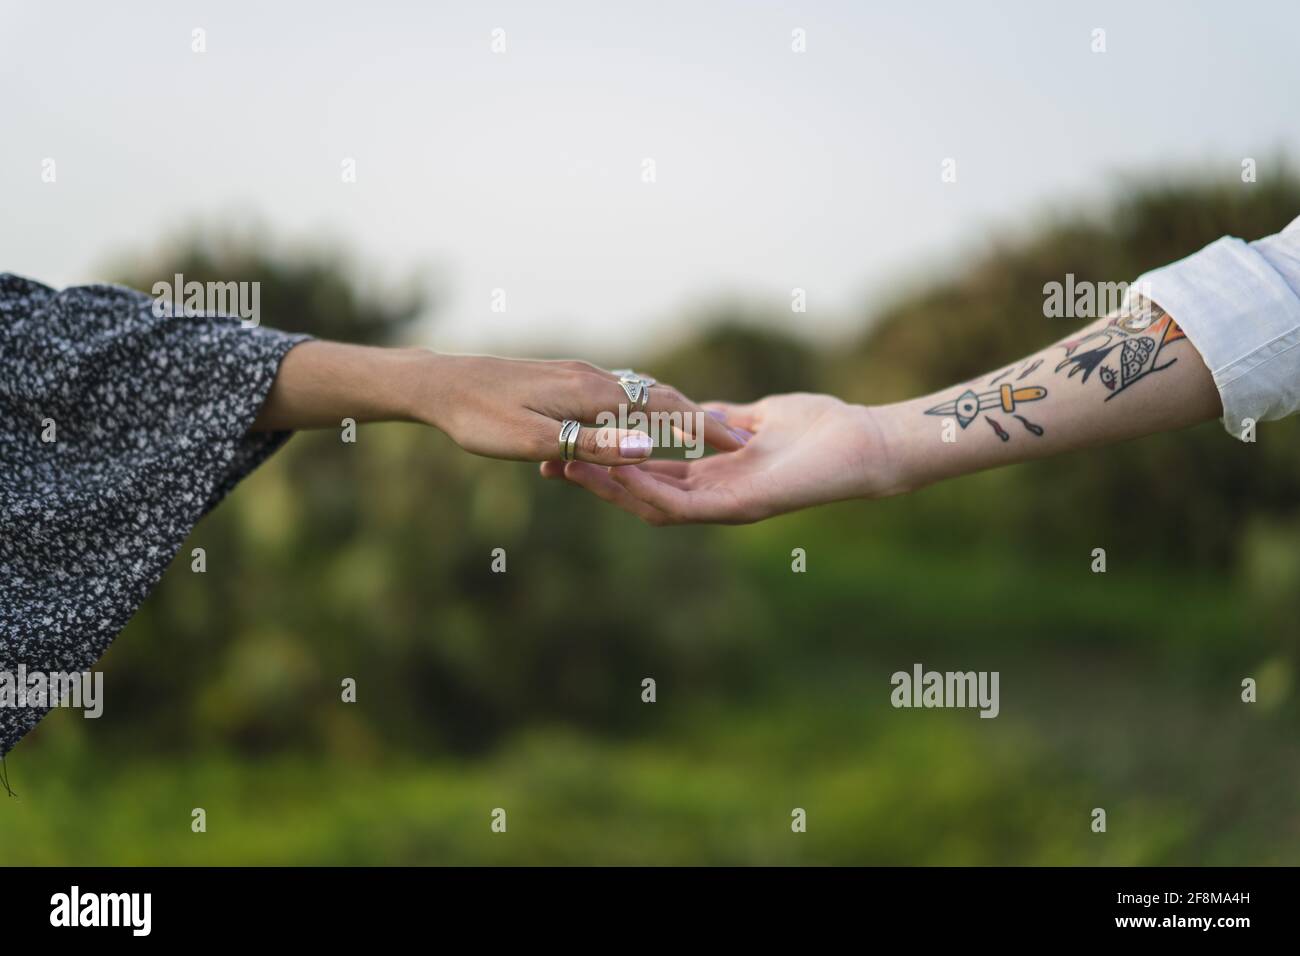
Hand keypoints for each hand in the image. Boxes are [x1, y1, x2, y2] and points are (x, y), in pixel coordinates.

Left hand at [417, 353, 745, 463]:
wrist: (439, 383)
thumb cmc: (479, 418)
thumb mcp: (533, 441)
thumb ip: (590, 445)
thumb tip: (645, 445)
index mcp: (590, 394)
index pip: (662, 409)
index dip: (702, 427)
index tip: (738, 442)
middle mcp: (591, 378)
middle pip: (658, 396)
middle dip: (696, 417)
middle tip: (732, 439)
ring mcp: (577, 375)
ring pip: (637, 393)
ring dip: (669, 412)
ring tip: (697, 432)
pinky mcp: (562, 379)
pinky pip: (615, 393)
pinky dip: (640, 408)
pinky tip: (637, 422)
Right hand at [541, 393, 900, 523]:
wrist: (867, 441)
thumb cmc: (823, 427)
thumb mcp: (759, 416)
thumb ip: (723, 418)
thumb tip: (693, 408)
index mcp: (715, 476)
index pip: (651, 474)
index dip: (611, 461)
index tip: (573, 443)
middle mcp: (714, 497)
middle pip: (641, 494)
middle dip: (596, 480)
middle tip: (551, 460)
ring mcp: (725, 507)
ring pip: (651, 505)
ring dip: (610, 487)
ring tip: (571, 464)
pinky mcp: (739, 508)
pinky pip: (681, 504)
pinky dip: (646, 489)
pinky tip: (617, 468)